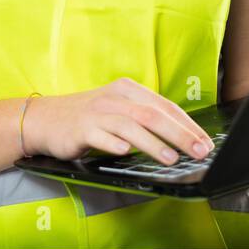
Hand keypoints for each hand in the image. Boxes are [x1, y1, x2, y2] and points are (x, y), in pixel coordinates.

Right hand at [21, 77, 214, 166]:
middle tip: (198, 150)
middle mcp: (114, 98)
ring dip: (153, 143)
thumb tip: (179, 136)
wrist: (44, 119)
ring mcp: (97, 113)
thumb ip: (143, 116)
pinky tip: (126, 152)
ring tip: (171, 158)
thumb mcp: (117, 108)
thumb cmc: (87, 116)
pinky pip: (100, 136)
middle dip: (180, 134)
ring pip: (131, 125)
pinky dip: (114, 144)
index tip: (205, 141)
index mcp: (128, 90)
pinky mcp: (81, 129)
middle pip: (153, 114)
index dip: (188, 124)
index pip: (165, 106)